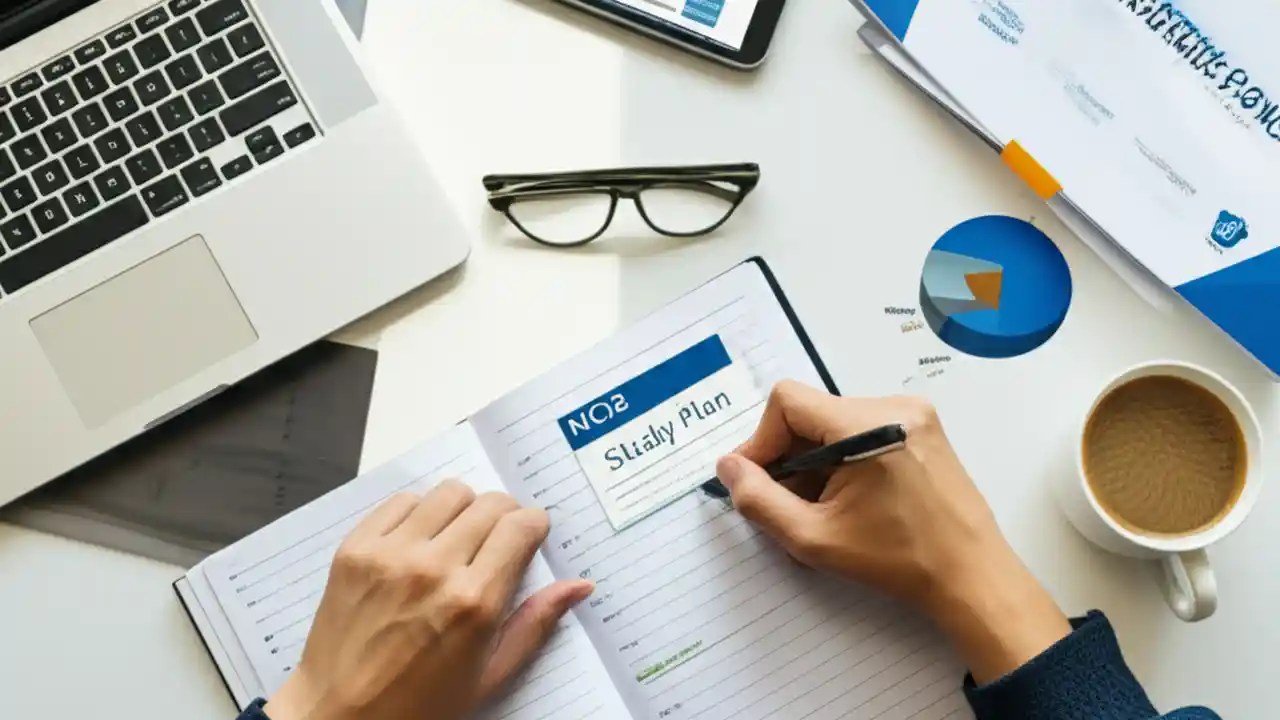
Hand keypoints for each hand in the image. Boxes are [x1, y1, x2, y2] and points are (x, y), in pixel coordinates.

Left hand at [264, 481, 592, 719]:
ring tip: (457, 538)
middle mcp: (434, 569)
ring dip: (463, 509)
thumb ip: (536, 623)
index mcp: (474, 603)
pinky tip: (419, 541)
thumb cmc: (419, 704)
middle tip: (496, 540)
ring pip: (449, 493)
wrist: (339, 715)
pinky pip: (401, 501)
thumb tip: (579, 586)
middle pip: (490, 504)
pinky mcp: (355, 549)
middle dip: (503, 516)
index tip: (529, 535)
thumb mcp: (490, 675)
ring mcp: (390, 555)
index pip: (521, 526)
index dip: (533, 525)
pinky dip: (418, 512)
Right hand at [716, 381, 1069, 683]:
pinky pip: (863, 427)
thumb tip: (728, 466)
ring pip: (834, 419)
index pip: (787, 401)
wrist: (970, 575)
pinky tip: (851, 495)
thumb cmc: (897, 560)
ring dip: (815, 456)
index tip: (756, 480)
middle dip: (788, 453)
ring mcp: (914, 413)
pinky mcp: (924, 427)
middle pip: (811, 410)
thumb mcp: (814, 538)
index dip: (761, 439)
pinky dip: (844, 455)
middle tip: (787, 500)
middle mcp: (894, 405)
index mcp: (868, 425)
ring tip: (822, 503)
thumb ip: (759, 500)